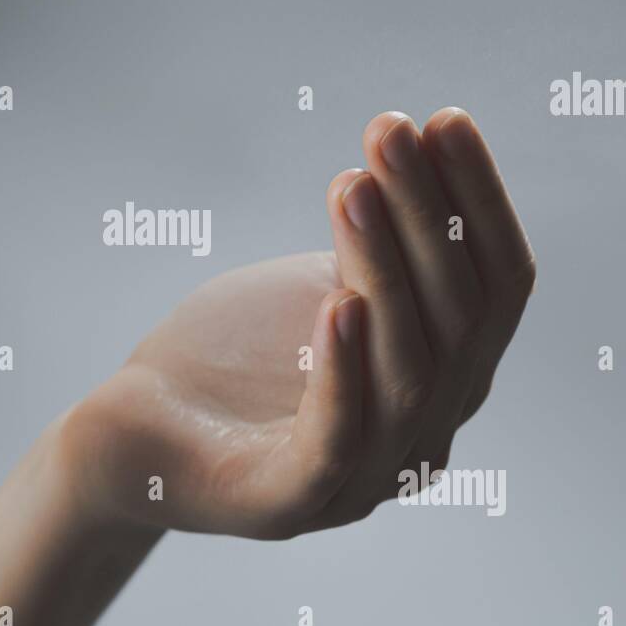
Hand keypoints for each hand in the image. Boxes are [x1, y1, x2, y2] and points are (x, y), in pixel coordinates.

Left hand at [64, 109, 534, 538]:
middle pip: (458, 321)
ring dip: (382, 267)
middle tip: (390, 131)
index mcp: (442, 381)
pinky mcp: (288, 504)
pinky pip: (336, 439)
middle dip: (430, 216)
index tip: (445, 121)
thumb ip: (378, 253)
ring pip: (406, 369)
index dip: (479, 203)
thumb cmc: (230, 354)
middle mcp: (422, 436)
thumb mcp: (318, 287)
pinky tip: (336, 302)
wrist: (132, 430)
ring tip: (352, 186)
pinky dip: (343, 368)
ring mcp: (361, 479)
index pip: (493, 289)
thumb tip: (415, 164)